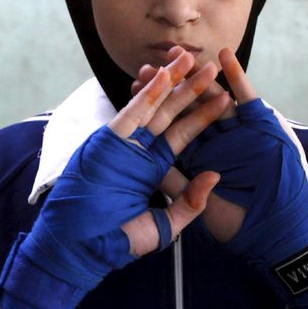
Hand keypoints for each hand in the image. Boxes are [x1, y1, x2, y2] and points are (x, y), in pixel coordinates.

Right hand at [0, 54, 227, 308]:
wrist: (83, 249)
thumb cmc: (118, 241)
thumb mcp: (165, 225)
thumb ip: (189, 203)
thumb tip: (214, 176)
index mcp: (155, 167)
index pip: (184, 135)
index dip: (203, 115)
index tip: (224, 98)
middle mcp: (141, 151)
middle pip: (170, 114)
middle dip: (190, 89)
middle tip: (212, 67)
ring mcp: (124, 145)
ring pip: (151, 107)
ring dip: (170, 83)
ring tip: (189, 59)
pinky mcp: (108, 142)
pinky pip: (131, 115)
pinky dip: (146, 96)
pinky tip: (162, 77)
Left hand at [170, 47, 307, 308]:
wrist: (278, 232)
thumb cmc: (234, 223)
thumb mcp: (183, 213)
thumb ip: (173, 188)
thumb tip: (155, 169)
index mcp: (192, 158)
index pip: (166, 127)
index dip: (153, 105)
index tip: (138, 83)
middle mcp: (214, 141)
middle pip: (187, 107)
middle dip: (174, 83)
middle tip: (156, 61)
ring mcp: (238, 131)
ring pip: (214, 97)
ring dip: (201, 74)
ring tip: (183, 50)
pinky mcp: (262, 125)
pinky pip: (247, 99)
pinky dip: (237, 77)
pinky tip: (224, 57)